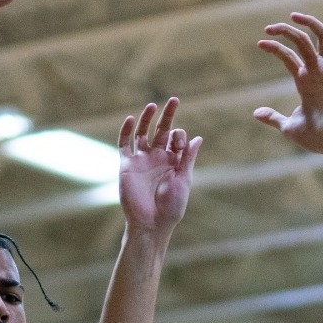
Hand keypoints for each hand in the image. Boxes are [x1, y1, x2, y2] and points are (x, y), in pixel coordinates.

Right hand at [117, 99, 201, 236]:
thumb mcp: (183, 179)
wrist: (151, 223)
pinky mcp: (126, 165)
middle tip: (174, 100)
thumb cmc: (171, 206)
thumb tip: (198, 137)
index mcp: (173, 162)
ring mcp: (141, 160)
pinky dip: (126, 131)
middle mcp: (157, 158)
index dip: (180, 135)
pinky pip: (124, 144)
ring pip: (143, 133)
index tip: (180, 141)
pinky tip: (131, 119)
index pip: (176, 139)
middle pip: (161, 131)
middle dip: (168, 116)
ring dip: (147, 119)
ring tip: (153, 105)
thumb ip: (187, 157)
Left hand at [254, 9, 322, 159]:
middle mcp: (317, 72)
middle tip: (268, 28)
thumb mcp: (289, 127)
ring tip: (292, 16)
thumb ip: (274, 117)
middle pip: (301, 42)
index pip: (289, 57)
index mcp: (305, 83)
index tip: (260, 44)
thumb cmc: (318, 138)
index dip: (275, 48)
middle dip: (284, 32)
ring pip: (319, 37)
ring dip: (307, 24)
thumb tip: (256, 112)